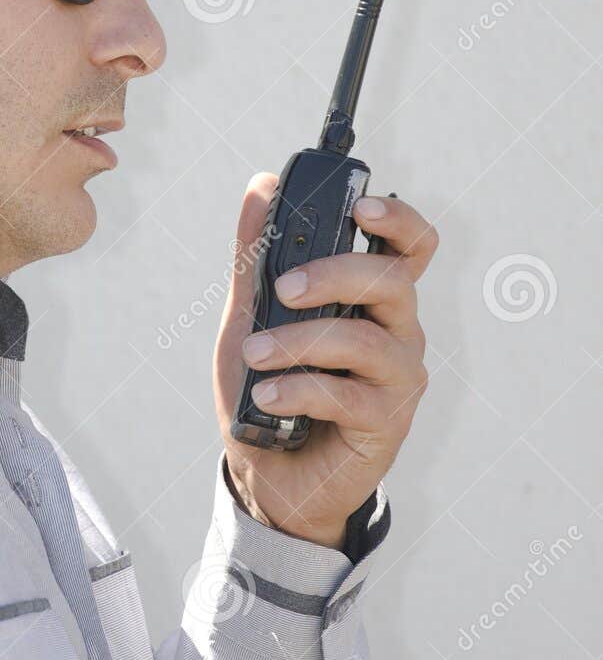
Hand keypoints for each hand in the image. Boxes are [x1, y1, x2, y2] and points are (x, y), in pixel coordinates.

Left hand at [213, 172, 436, 548]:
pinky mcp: (387, 422)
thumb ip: (256, 254)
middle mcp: (397, 330)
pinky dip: (299, 389)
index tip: (360, 208)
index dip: (397, 220)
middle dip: (334, 274)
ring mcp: (397, 377)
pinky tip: (267, 395)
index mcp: (371, 296)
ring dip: (300, 341)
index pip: (409, 246)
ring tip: (253, 354)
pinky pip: (349, 395)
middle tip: (282, 288)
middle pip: (392, 280)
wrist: (266, 473)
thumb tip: (260, 186)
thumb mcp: (250, 315)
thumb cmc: (268, 386)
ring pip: (366, 339)